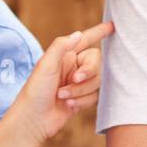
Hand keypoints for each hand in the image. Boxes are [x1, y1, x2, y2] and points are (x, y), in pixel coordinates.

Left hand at [9, 22, 112, 143]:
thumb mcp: (45, 65)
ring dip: (81, 91)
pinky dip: (83, 101)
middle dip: (87, 73)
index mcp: (64, 56)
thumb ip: (61, 46)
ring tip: (62, 96)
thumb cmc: (35, 92)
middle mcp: (73, 67)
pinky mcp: (82, 98)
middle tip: (73, 79)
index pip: (85, 40)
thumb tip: (78, 34)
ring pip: (97, 81)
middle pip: (96, 63)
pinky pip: (95, 96)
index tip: (113, 26)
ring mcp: (78, 83)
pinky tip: (68, 106)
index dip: (99, 32)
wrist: (33, 121)